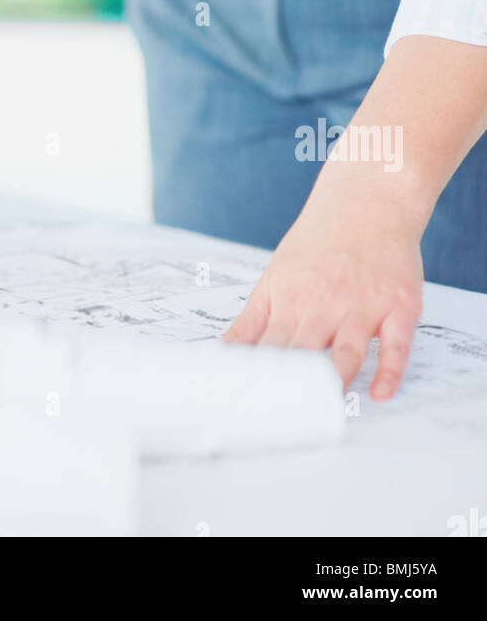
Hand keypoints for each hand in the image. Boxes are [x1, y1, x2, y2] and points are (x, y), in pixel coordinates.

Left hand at [222, 179, 423, 399]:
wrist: (368, 198)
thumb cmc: (318, 240)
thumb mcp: (275, 275)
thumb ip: (252, 321)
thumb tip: (222, 355)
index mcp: (290, 299)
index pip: (269, 350)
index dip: (259, 381)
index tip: (247, 408)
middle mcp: (325, 304)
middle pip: (304, 355)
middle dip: (292, 390)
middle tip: (281, 421)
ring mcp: (363, 306)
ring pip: (346, 353)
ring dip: (334, 381)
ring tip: (323, 410)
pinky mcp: (398, 306)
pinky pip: (396, 346)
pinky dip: (390, 371)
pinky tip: (381, 394)